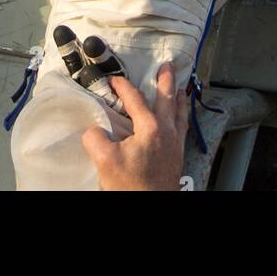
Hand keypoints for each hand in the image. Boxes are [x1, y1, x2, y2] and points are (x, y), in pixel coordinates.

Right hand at [81, 64, 188, 190]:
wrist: (149, 209)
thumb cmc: (131, 186)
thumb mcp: (105, 160)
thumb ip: (96, 137)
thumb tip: (94, 130)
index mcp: (151, 127)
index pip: (135, 99)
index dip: (123, 86)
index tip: (114, 81)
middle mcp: (168, 133)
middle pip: (168, 99)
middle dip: (166, 81)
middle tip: (168, 66)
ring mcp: (175, 146)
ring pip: (179, 114)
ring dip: (177, 99)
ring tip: (179, 89)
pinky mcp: (177, 159)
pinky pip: (182, 129)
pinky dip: (180, 117)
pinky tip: (177, 122)